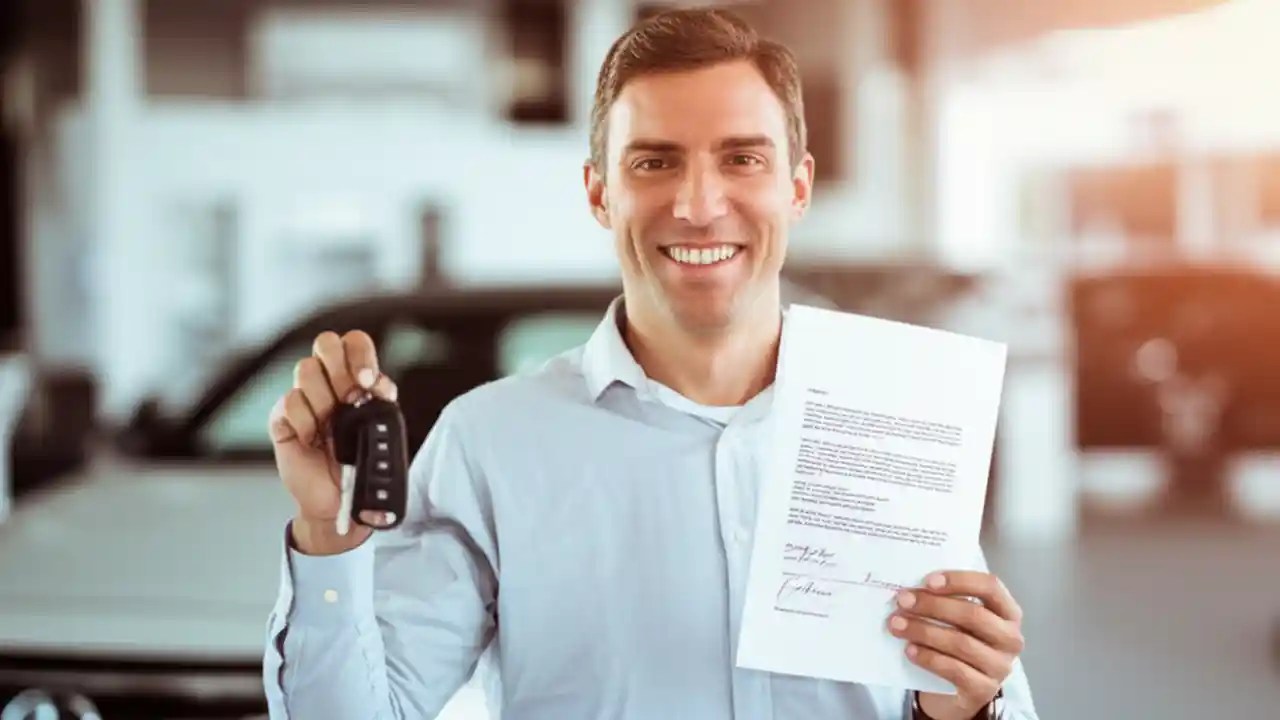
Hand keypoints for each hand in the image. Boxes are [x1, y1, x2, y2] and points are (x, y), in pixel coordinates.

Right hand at [267, 329, 397, 554]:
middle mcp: (330, 384)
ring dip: (323, 400)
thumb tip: (377, 384)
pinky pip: (290, 401)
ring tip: (329, 428)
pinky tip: (311, 439)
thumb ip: (382, 400)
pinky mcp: (282, 417)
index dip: (360, 355)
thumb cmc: (361, 465)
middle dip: (339, 369)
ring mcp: (305, 398)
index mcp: (357, 381)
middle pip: (326, 342)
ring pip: (306, 369)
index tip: (366, 382)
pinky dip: (304, 422)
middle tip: (347, 399)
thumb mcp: (382, 430)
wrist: (339, 503)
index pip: (355, 343)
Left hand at [887, 571, 1023, 719]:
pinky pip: (954, 670)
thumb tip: (912, 589)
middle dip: (933, 605)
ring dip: (924, 631)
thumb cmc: (958, 640)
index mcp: (1008, 612)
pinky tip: (909, 650)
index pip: (990, 587)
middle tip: (902, 600)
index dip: (959, 580)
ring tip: (896, 624)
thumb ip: (946, 600)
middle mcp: (1010, 638)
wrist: (958, 688)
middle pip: (973, 615)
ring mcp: (1000, 666)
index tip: (927, 581)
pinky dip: (929, 658)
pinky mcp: (984, 690)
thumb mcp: (958, 618)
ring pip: (961, 643)